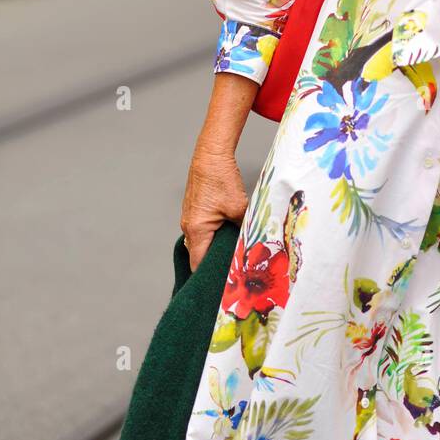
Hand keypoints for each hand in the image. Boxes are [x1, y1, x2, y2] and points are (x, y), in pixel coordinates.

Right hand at [180, 143, 249, 273]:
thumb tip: (252, 244)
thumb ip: (243, 229)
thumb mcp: (239, 208)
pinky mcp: (193, 210)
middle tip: (229, 273)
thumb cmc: (221, 179)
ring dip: (213, 248)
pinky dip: (212, 236)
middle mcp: (188, 226)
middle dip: (213, 264)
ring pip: (200, 242)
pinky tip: (226, 235)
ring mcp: (189, 217)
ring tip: (230, 255)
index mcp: (196, 230)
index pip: (198, 265)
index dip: (209, 277)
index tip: (221, 286)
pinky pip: (201, 230)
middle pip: (198, 255)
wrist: (211, 154)